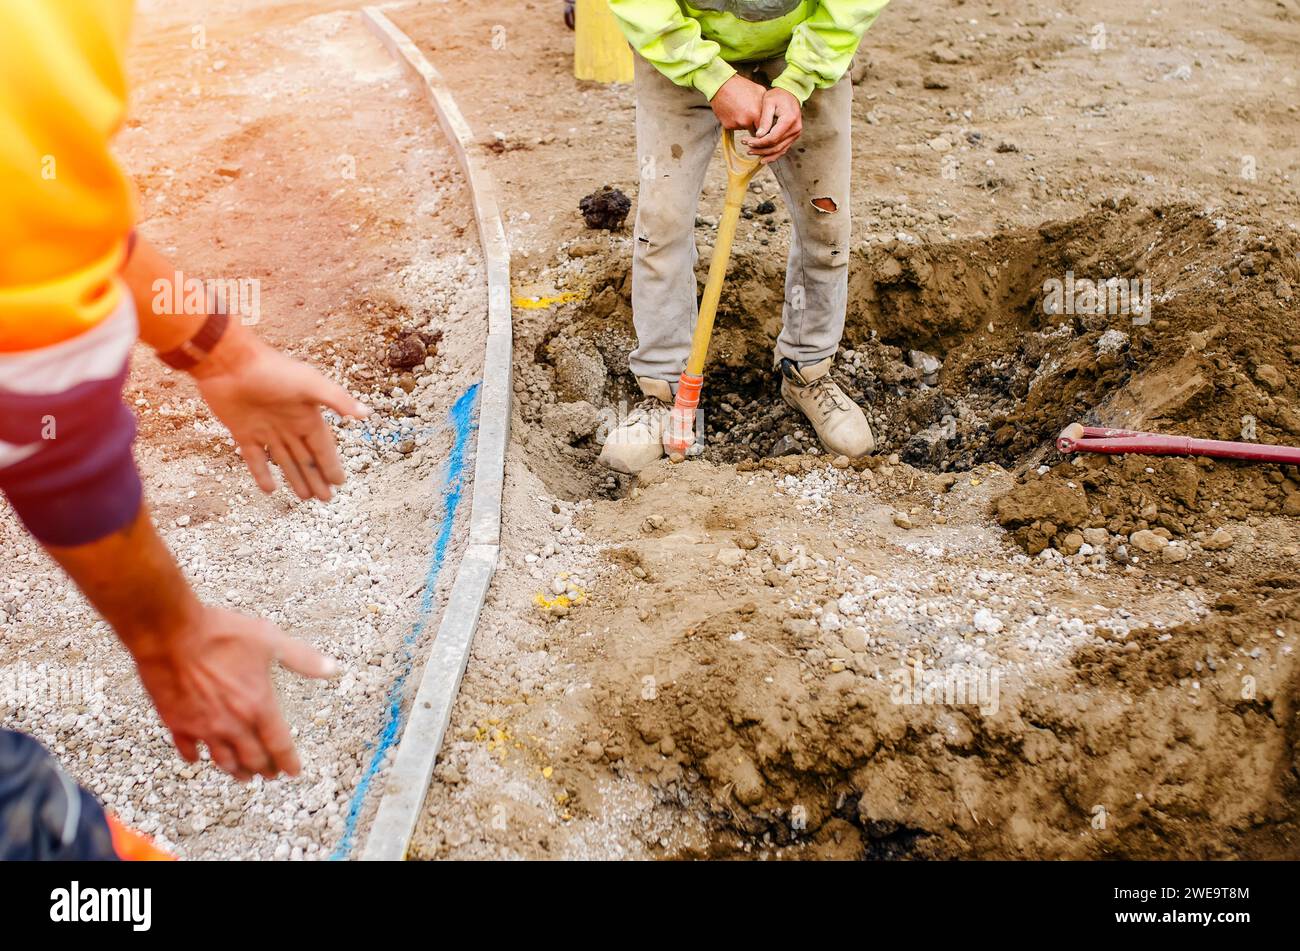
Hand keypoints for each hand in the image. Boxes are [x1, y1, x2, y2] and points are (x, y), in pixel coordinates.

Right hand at [131, 604, 338, 779]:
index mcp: (258, 705)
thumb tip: (334, 669)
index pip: (279, 744)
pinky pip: (188, 749)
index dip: (288, 761)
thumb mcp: (270, 640)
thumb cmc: (222, 634)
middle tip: (270, 775)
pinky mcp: (176, 723)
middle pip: (252, 758)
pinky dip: (196, 757)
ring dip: (235, 771)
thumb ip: (303, 659)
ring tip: (243, 777)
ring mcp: (202, 726)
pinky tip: (198, 759)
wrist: (171, 633)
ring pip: (222, 760)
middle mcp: (232, 723)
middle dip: (264, 769)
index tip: (293, 772)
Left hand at [191, 324, 368, 500]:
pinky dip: (262, 474)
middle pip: (305, 458)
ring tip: (305, 498)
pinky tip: (270, 490)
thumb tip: (366, 414)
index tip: (339, 483)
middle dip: (316, 478)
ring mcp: (265, 430)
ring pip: (284, 461)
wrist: (229, 362)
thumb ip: (337, 399)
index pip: (322, 447)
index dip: (331, 465)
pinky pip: (254, 459)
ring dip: (295, 479)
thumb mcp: (310, 383)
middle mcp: (288, 426)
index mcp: (306, 416)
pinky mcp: (242, 432)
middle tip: (325, 499)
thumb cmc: (272, 369)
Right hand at [710, 74, 765, 130]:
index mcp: (755, 114)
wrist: (722, 85)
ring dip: (744, 123)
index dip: (764, 126)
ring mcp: (736, 124)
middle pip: (754, 131)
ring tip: (741, 110)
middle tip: (751, 115)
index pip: (764, 129)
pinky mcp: (727, 126)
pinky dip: (735, 121)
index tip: (763, 123)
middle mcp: (745, 122)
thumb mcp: (759, 91)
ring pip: (744, 128)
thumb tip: (771, 113)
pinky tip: (734, 111)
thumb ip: (766, 105)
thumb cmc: (741, 86)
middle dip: (754, 125)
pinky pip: (735, 126)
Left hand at [745, 87, 801, 163]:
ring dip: (765, 154)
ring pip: (780, 150)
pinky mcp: (793, 136)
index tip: (747, 141)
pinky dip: (773, 155)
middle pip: (776, 146)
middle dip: (760, 149)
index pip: (773, 138)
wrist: (791, 93)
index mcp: (789, 120)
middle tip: (747, 149)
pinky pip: (783, 148)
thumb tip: (759, 135)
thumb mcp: (768, 102)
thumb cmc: (778, 95)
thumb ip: (764, 119)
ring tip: (752, 153)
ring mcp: (795, 134)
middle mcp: (795, 129)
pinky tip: (763, 158)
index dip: (759, 142)